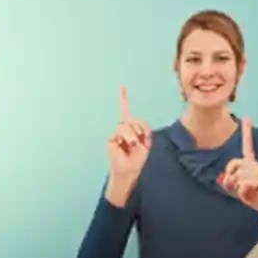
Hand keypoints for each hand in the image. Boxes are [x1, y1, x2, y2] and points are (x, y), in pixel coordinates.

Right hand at [106, 86, 151, 203]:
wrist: (130, 170)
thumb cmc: (138, 158)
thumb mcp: (146, 141)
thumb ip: (143, 128)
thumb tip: (132, 121)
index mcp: (131, 128)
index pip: (127, 111)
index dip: (123, 99)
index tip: (122, 87)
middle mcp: (122, 129)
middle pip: (132, 119)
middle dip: (141, 129)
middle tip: (141, 141)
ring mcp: (116, 134)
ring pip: (126, 124)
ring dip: (133, 135)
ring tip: (133, 146)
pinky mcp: (111, 139)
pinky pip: (120, 132)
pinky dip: (127, 138)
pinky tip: (127, 146)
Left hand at [219, 117, 257, 220]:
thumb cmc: (250, 195)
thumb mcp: (234, 188)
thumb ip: (227, 181)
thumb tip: (223, 178)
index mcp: (250, 163)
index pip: (248, 146)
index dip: (247, 132)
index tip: (247, 117)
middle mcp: (256, 165)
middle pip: (233, 164)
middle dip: (229, 177)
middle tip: (236, 187)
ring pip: (236, 176)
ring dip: (235, 187)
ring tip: (245, 191)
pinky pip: (241, 186)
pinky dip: (242, 193)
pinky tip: (250, 194)